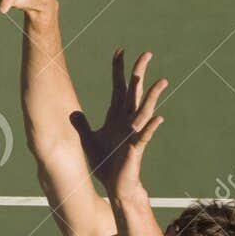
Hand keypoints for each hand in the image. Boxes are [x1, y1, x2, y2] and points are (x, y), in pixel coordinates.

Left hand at [72, 49, 167, 198]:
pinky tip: (158, 118)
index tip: (120, 51)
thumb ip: (82, 126)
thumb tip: (72, 113)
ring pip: (144, 110)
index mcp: (116, 116)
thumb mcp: (88, 140)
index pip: (118, 87)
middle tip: (146, 53)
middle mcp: (127, 120)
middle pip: (134, 92)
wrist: (115, 184)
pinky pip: (145, 136)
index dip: (118, 70)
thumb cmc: (105, 162)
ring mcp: (133, 133)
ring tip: (162, 81)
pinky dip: (150, 127)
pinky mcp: (136, 148)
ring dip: (152, 96)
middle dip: (139, 73)